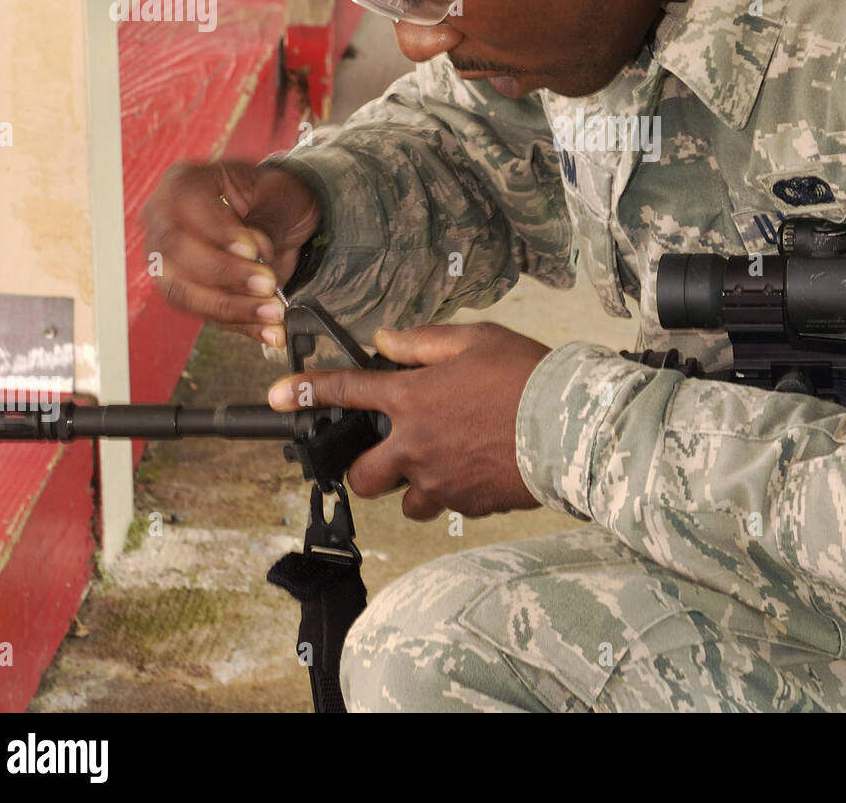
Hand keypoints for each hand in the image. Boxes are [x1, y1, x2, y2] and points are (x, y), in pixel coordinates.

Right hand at [143, 160, 320, 346]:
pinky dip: (239, 324)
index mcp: (184, 183)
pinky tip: (269, 330)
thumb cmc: (276, 196)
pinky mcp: (185, 290)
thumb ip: (265, 221)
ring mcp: (168, 259)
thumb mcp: (280, 195)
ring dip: (230, 307)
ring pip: (182, 291)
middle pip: (175, 254)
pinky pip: (203, 314)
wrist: (282, 217)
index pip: (183, 208)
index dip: (217, 232)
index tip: (253, 249)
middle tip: (267, 284)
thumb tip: (253, 253)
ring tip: (272, 312)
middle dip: (224, 274)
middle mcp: (165, 220)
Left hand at [267, 321, 550, 519]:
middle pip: (361, 474)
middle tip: (391, 449)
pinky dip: (449, 491)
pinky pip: (442, 506)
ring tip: (441, 461)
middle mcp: (415, 445)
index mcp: (412, 398)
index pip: (347, 391)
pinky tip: (475, 468)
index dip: (305, 391)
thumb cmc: (525, 375)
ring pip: (401, 499)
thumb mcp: (475, 340)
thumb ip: (423, 341)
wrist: (570, 426)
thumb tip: (386, 338)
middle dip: (364, 465)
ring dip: (410, 484)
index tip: (275, 396)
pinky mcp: (466, 504)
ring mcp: (438, 480)